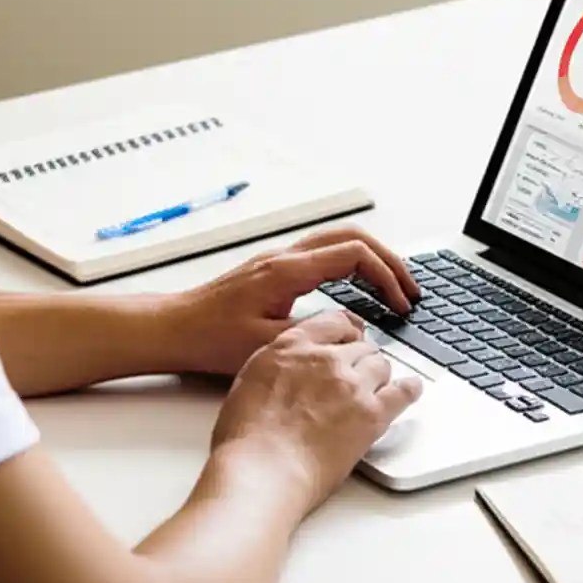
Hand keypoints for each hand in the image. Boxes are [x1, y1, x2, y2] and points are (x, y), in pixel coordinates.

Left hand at [163, 226, 420, 375]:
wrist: (173, 328)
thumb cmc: (209, 338)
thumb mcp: (268, 345)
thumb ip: (316, 335)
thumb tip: (355, 330)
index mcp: (288, 271)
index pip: (354, 254)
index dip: (386, 276)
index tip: (400, 303)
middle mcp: (286, 257)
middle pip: (353, 237)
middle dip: (389, 260)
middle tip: (410, 288)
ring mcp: (280, 259)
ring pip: (339, 240)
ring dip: (372, 259)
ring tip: (392, 286)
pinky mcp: (275, 269)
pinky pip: (325, 253)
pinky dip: (352, 264)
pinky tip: (358, 288)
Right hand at [211, 311, 421, 511]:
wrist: (263, 471)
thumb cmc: (247, 438)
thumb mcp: (250, 380)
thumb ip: (279, 363)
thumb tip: (292, 364)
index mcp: (293, 346)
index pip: (333, 322)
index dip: (346, 332)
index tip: (349, 339)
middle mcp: (325, 359)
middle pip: (360, 346)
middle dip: (359, 360)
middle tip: (356, 375)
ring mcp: (352, 385)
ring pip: (381, 365)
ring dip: (378, 377)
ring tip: (373, 390)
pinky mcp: (371, 414)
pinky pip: (403, 392)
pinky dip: (408, 390)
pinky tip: (410, 390)